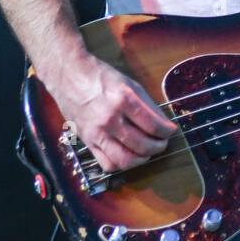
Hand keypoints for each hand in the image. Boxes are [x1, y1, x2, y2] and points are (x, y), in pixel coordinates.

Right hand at [45, 52, 178, 171]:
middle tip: (162, 142)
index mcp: (123, 100)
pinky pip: (106, 163)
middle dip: (158, 146)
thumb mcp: (130, 84)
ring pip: (125, 160)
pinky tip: (128, 156)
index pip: (153, 125)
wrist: (68, 75)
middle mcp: (109, 119)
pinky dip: (121, 165)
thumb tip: (164, 124)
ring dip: (142, 159)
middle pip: (141, 145)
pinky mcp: (87, 141)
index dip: (167, 131)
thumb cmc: (101, 76)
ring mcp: (96, 132)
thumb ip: (148, 105)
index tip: (171, 131)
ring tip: (148, 152)